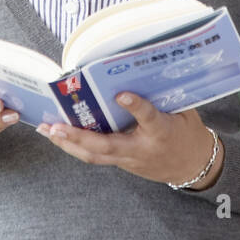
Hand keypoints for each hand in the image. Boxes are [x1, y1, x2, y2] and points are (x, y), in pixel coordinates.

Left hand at [36, 92, 222, 187]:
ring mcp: (130, 160)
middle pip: (107, 146)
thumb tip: (134, 73)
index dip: (136, 106)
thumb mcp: (182, 111)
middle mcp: (142, 149)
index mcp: (163, 131)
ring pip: (94, 156)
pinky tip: (59, 137)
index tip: (122, 93)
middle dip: (78, 137)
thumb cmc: (186, 132)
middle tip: (56, 126)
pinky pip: (95, 156)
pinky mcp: (122, 164)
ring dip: (68, 144)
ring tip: (47, 131)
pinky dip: (75, 146)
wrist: (192, 166)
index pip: (149, 117)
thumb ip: (158, 96)